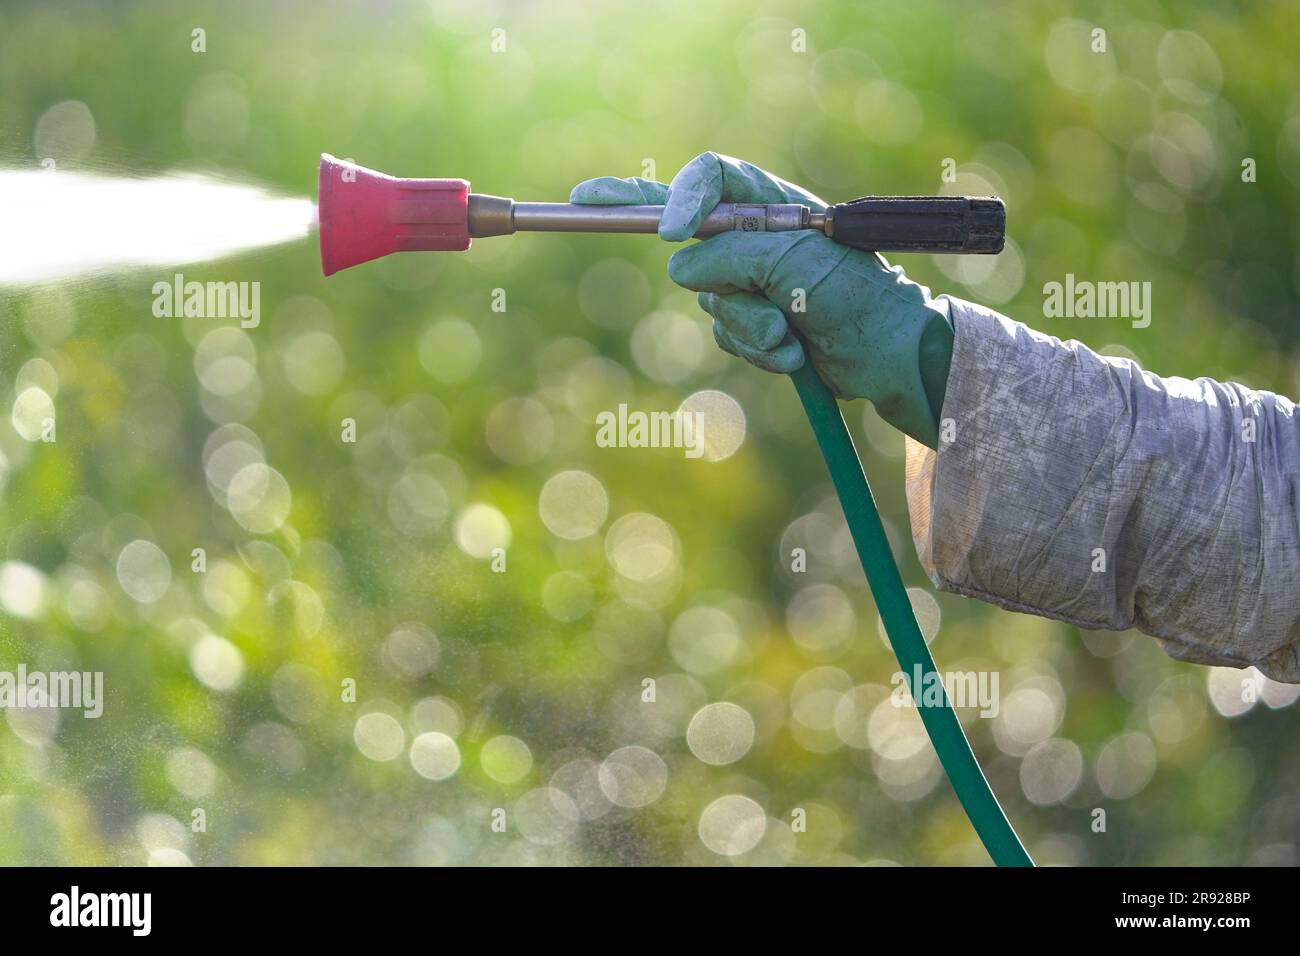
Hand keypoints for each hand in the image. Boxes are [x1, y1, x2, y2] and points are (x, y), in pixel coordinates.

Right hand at [570, 152, 953, 447]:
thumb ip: (738, 257)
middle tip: (583, 199)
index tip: (670, 231)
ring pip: (709, 298)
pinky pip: (727, 334)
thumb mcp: (801, 265)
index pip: (712, 180)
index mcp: (773, 205)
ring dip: (749, 323)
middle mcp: (755, 237)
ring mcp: (751, 280)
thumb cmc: (859, 297)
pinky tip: (796, 352)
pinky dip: (758, 347)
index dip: (682, 197)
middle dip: (643, 217)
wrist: (889, 358)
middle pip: (683, 224)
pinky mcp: (753, 322)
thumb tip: (680, 264)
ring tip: (794, 333)